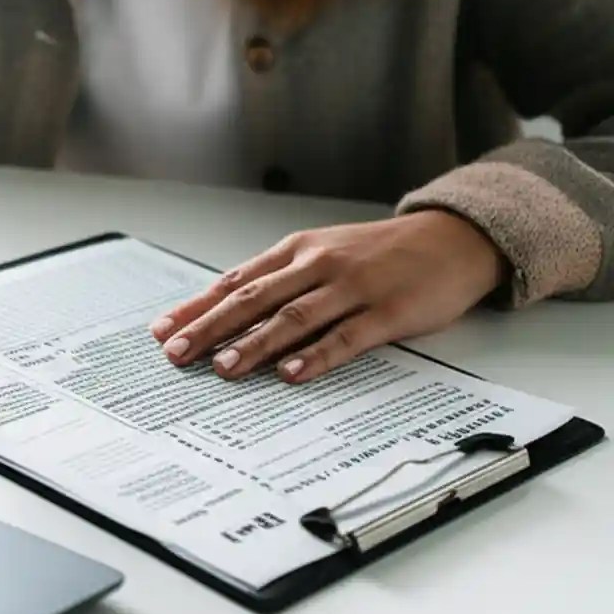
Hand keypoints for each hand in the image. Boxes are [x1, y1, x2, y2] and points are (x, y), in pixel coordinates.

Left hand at [149, 210, 506, 382]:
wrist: (450, 239)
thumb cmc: (377, 253)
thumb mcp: (321, 253)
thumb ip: (278, 281)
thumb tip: (225, 315)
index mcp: (296, 251)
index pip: (235, 282)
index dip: (196, 307)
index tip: (162, 331)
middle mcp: (318, 264)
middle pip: (254, 299)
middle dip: (211, 327)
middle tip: (178, 354)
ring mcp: (353, 287)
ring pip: (294, 317)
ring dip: (255, 344)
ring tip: (224, 368)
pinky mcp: (388, 311)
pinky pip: (345, 336)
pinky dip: (315, 356)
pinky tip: (291, 374)